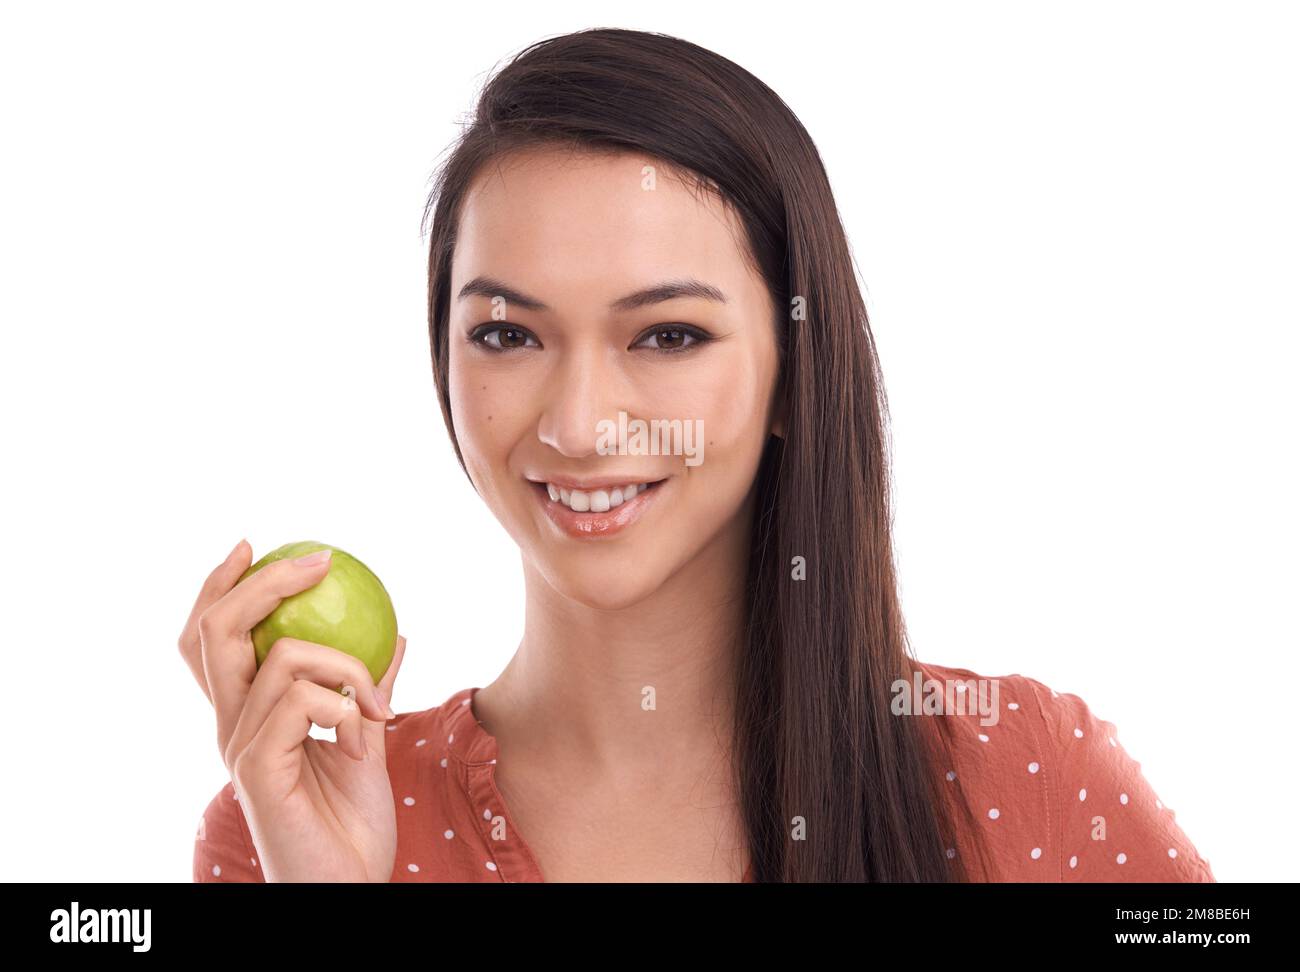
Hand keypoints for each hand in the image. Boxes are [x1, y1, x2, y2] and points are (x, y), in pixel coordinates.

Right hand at [180, 540, 405, 880]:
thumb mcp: (367, 739)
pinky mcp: (256, 767)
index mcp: (248, 715)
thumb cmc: (351, 822)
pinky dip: (344, 705)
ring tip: (378, 707)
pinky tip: (363, 737)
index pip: (210, 641)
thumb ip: (368, 689)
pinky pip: (300, 700)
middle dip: (263, 584)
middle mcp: (231, 725)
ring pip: (281, 656)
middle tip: (318, 563)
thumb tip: (394, 633)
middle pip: (215, 632)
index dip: (219, 588)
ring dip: (346, 666)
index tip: (252, 545)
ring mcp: (239, 745)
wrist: (348, 883)